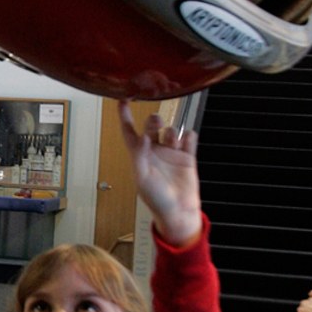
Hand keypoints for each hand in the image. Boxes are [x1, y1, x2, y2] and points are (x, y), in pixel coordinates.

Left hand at [118, 101, 200, 245]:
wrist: (178, 212)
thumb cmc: (156, 199)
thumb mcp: (141, 178)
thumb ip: (140, 156)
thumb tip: (142, 136)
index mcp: (140, 156)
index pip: (129, 131)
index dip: (124, 116)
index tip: (122, 99)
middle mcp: (155, 151)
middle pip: (152, 126)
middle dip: (154, 121)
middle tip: (156, 122)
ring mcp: (171, 153)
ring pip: (171, 130)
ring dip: (171, 130)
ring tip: (172, 139)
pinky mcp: (187, 157)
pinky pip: (189, 138)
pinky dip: (189, 136)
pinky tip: (187, 140)